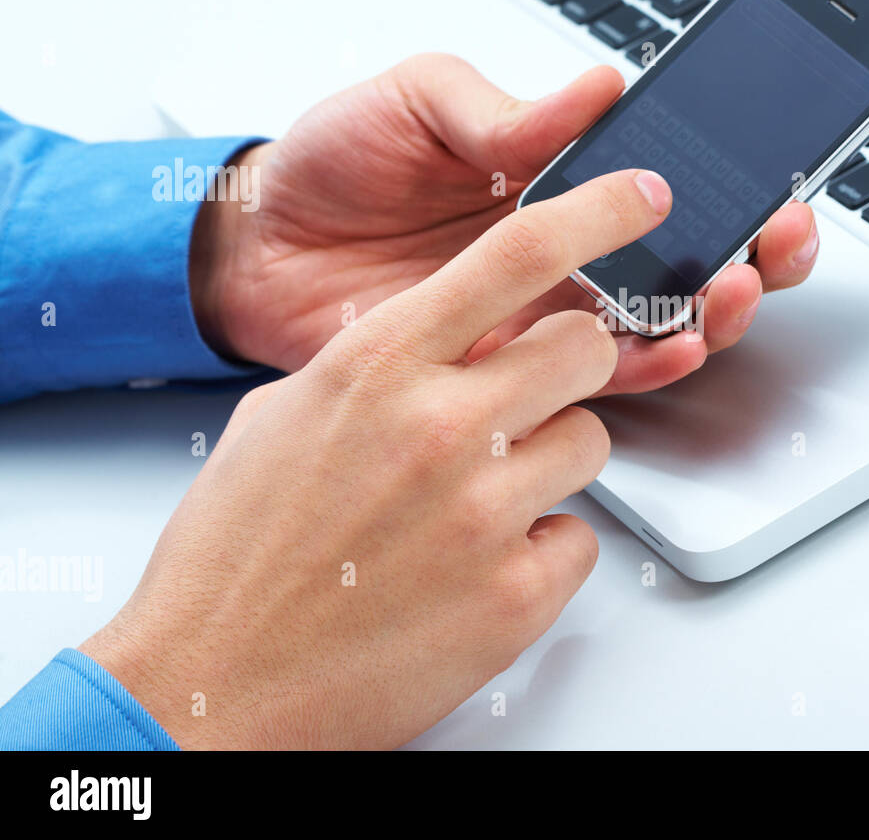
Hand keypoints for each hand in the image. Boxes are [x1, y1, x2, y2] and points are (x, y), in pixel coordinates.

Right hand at [85, 166, 676, 748]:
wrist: (214, 684)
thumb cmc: (238, 557)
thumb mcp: (286, 418)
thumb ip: (376, 363)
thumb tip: (437, 336)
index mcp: (378, 367)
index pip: (519, 254)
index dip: (597, 213)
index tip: (641, 197)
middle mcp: (440, 428)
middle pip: (587, 346)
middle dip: (574, 364)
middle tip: (532, 396)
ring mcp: (484, 513)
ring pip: (593, 441)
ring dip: (552, 461)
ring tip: (481, 498)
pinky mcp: (514, 595)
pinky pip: (582, 538)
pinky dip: (543, 547)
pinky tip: (480, 562)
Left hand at [190, 53, 818, 394]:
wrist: (259, 250)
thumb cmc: (335, 166)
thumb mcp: (418, 105)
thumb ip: (505, 110)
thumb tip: (599, 90)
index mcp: (554, 185)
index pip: (665, 190)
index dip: (730, 190)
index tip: (768, 184)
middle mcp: (563, 260)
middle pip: (684, 267)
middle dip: (748, 259)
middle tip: (769, 245)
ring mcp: (539, 320)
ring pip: (655, 329)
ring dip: (707, 316)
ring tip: (726, 293)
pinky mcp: (505, 375)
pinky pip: (591, 383)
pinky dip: (641, 371)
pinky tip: (668, 348)